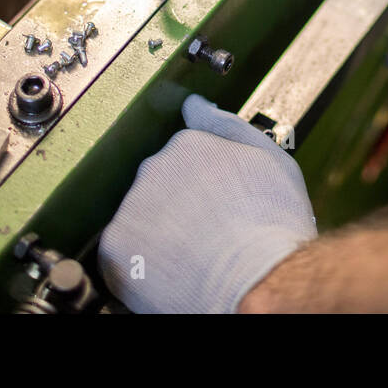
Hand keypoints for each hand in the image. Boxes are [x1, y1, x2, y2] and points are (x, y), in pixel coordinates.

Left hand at [98, 94, 316, 312]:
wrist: (258, 281)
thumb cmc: (271, 227)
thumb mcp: (268, 159)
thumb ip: (226, 125)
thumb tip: (195, 105)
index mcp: (188, 145)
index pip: (182, 158)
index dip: (202, 186)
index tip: (217, 205)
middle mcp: (154, 168)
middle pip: (158, 186)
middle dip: (177, 206)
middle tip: (207, 233)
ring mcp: (132, 206)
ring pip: (139, 218)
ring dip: (158, 233)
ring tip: (192, 255)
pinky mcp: (116, 246)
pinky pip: (121, 253)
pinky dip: (140, 264)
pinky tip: (172, 271)